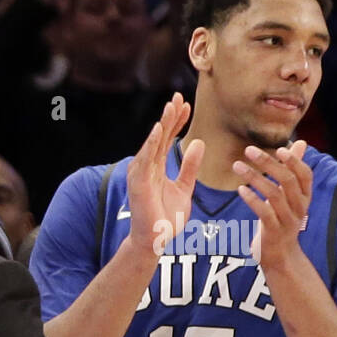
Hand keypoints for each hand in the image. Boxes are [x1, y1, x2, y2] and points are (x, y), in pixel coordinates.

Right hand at [124, 92, 203, 259]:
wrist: (155, 240)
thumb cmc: (166, 217)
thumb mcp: (185, 188)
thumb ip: (189, 167)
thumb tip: (198, 143)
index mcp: (157, 167)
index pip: (167, 139)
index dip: (176, 121)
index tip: (186, 104)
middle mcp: (147, 167)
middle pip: (159, 137)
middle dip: (168, 117)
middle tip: (178, 97)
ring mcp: (141, 175)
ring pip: (152, 144)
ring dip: (161, 125)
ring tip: (170, 107)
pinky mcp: (138, 184)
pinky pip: (145, 160)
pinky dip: (151, 145)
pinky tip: (158, 130)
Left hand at [234, 140, 311, 271]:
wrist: (281, 256)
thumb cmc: (283, 220)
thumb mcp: (290, 196)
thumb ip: (293, 170)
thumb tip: (300, 143)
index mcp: (305, 197)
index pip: (305, 174)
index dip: (294, 161)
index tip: (279, 149)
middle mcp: (299, 207)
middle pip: (287, 180)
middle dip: (268, 163)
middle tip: (248, 150)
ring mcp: (287, 220)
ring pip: (274, 195)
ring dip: (254, 177)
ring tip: (237, 166)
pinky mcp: (273, 231)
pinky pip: (263, 212)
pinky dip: (252, 199)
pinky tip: (240, 189)